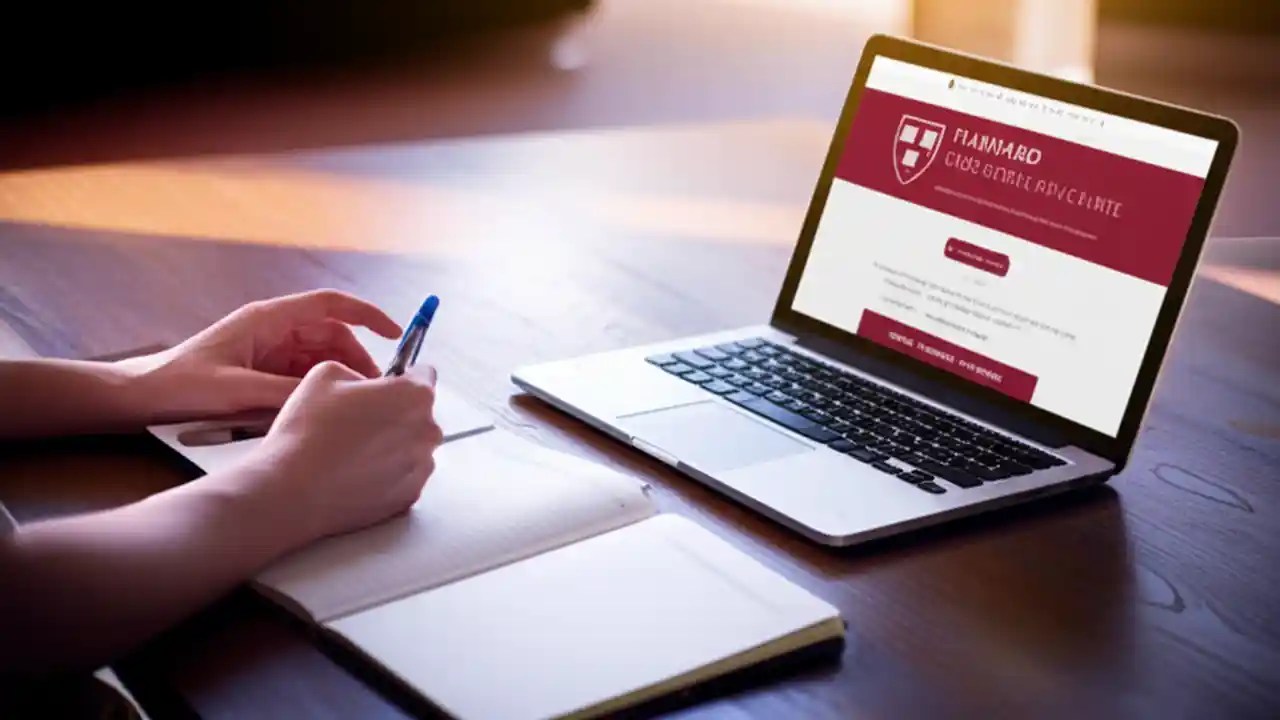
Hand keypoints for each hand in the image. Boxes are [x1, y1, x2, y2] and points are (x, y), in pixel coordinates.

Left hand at [127, 290, 401, 421]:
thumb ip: (286, 392)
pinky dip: (321, 388)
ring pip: (322, 358)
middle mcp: (273, 330)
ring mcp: (269, 351)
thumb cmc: (178, 384)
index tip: (395, 332)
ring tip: (355, 403)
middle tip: (375, 389)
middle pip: (332, 335)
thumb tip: (330, 397)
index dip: (367, 315)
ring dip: (341, 376)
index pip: (330, 305)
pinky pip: (304, 376)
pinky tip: (327, 409)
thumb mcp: (236, 390)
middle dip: (358, 358)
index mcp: (267, 319)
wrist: (139, 397)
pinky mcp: (263, 372)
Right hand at [241, 360, 443, 542]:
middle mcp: (428, 432)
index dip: (400, 377)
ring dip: (392, 445)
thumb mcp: (326, 374)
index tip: (382, 386)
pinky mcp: (409, 498)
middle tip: (357, 421)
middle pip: (418, 414)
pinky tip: (355, 474)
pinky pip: (403, 477)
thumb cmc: (308, 429)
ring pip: (411, 447)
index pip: (423, 375)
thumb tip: (368, 386)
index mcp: (415, 396)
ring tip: (352, 452)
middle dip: (395, 413)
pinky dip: (386, 474)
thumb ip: (360, 372)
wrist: (293, 492)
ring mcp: (421, 468)